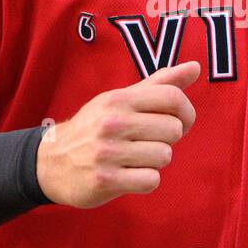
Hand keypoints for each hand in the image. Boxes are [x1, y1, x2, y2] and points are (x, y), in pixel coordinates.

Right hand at [36, 61, 200, 207]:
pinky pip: (150, 180)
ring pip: (164, 156)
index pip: (172, 97)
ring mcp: (107, 152)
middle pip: (173, 129)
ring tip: (133, 159)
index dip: (186, 113)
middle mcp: (112, 122)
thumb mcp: (121, 100)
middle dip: (167, 140)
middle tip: (146, 143)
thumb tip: (196, 66)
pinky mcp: (105, 180)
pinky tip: (129, 175)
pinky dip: (145, 181)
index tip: (178, 123)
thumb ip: (159, 83)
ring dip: (154, 162)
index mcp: (119, 99)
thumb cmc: (95, 128)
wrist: (51, 162)